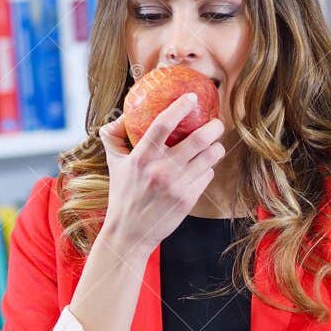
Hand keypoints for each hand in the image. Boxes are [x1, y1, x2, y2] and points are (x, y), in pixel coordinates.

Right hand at [99, 95, 226, 256]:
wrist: (129, 233)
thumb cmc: (122, 195)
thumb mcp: (113, 163)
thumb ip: (113, 137)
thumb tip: (122, 116)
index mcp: (141, 157)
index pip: (163, 124)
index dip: (180, 107)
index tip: (192, 97)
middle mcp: (161, 169)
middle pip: (199, 139)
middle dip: (214, 127)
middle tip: (216, 122)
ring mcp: (177, 185)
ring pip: (210, 157)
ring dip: (216, 147)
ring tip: (215, 144)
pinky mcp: (188, 199)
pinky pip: (207, 175)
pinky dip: (208, 169)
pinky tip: (202, 168)